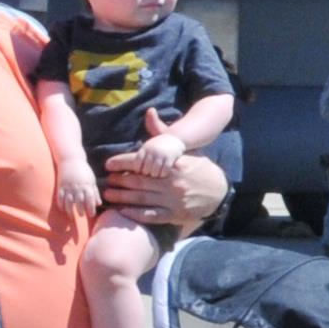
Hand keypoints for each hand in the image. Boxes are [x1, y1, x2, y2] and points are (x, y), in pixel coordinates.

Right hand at [54, 156, 99, 217]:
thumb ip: (95, 193)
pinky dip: (61, 205)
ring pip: (68, 202)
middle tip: (82, 216)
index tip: (91, 215)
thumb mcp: (92, 180)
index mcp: (87, 186)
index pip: (90, 200)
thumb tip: (98, 204)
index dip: (91, 209)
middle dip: (81, 211)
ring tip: (72, 216)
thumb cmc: (84, 171)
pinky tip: (63, 209)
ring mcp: (68, 187)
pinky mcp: (60, 186)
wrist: (71, 160)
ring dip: (70, 210)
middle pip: (79, 203)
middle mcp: (78, 188)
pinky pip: (59, 198)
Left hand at [104, 110, 229, 229]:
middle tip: (107, 180)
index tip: (109, 165)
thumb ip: (165, 135)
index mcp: (174, 166)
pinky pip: (151, 215)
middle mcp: (172, 183)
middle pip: (138, 181)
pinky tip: (123, 211)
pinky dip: (136, 214)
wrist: (221, 193)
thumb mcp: (188, 151)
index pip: (143, 162)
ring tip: (109, 194)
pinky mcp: (174, 214)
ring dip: (122, 197)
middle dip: (120, 180)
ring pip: (141, 198)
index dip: (123, 163)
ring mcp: (173, 200)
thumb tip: (149, 113)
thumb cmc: (202, 170)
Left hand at [130, 133, 185, 174]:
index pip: (136, 164)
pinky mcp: (170, 158)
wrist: (174, 138)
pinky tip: (164, 173)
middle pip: (145, 170)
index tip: (141, 172)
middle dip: (147, 174)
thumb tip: (118, 166)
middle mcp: (151, 152)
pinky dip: (163, 174)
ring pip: (154, 172)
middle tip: (149, 175)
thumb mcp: (147, 147)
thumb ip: (137, 157)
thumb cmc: (158, 146)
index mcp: (144, 149)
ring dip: (155, 175)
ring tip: (156, 175)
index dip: (138, 170)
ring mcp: (161, 155)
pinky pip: (164, 171)